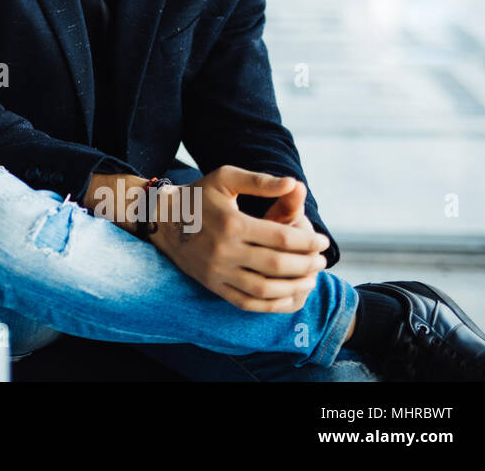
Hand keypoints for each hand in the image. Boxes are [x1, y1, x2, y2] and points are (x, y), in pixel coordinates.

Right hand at [151, 165, 329, 313]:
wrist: (161, 219)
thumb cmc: (199, 195)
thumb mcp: (226, 178)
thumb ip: (261, 181)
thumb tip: (295, 184)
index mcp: (232, 224)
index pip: (282, 238)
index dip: (309, 242)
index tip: (323, 242)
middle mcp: (225, 251)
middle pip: (278, 266)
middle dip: (307, 265)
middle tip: (321, 261)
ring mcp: (218, 272)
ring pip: (265, 289)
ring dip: (295, 287)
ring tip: (310, 279)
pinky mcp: (213, 286)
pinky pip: (248, 303)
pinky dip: (273, 305)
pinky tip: (289, 297)